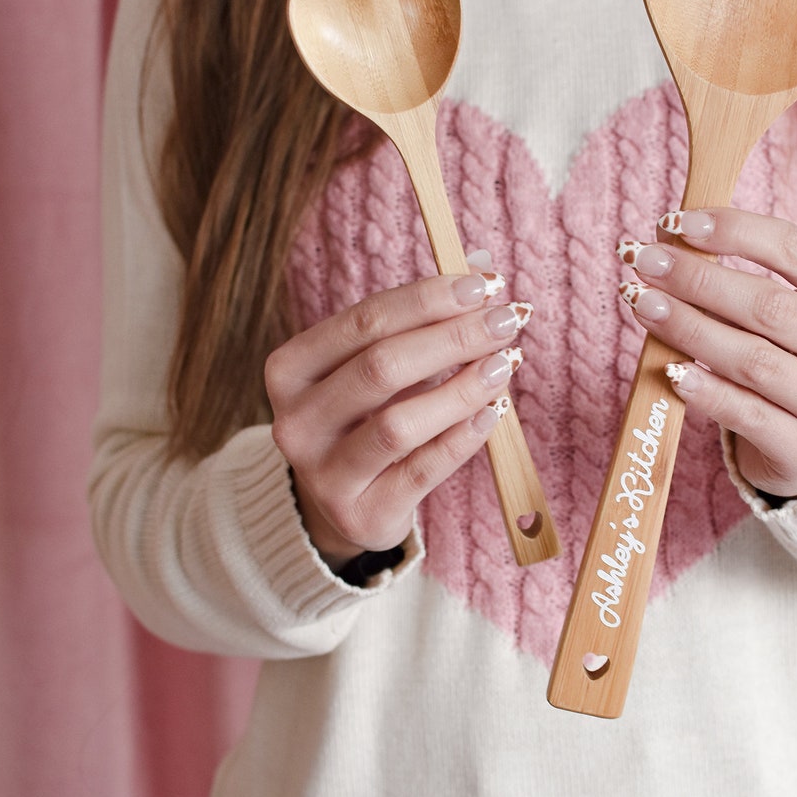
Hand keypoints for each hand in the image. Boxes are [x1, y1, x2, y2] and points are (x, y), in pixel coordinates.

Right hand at [265, 270, 530, 565]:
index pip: (364, 321)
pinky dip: (462, 437)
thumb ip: (416, 327)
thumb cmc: (366, 416)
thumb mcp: (371, 368)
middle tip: (505, 321)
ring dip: (461, 388)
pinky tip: (493, 410)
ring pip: (398, 424)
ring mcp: (324, 474)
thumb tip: (482, 281)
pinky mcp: (361, 514)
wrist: (343, 502)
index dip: (428, 299)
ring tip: (504, 364)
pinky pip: (421, 470)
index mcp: (290, 370)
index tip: (484, 285)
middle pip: (381, 367)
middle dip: (453, 337)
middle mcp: (296, 422)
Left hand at [617, 208, 796, 500]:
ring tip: (642, 304)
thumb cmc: (790, 359)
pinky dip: (704, 389)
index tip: (675, 223)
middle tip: (644, 262)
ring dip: (688, 327)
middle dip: (698, 279)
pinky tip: (669, 369)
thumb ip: (741, 277)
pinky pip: (746, 415)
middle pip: (771, 306)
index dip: (734, 231)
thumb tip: (669, 239)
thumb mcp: (786, 313)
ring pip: (753, 360)